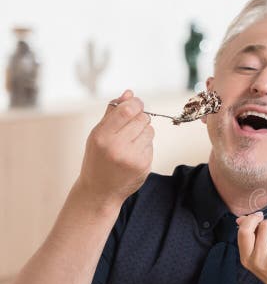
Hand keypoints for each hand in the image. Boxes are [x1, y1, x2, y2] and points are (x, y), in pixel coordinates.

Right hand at [75, 90, 153, 205]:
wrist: (99, 190)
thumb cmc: (97, 158)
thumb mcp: (97, 134)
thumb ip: (113, 113)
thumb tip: (129, 93)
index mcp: (102, 136)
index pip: (127, 110)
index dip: (135, 103)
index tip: (135, 104)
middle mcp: (117, 146)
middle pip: (142, 118)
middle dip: (140, 118)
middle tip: (130, 127)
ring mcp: (132, 157)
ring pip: (150, 131)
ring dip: (143, 132)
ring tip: (130, 142)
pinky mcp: (144, 165)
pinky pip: (151, 145)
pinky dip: (145, 145)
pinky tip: (133, 154)